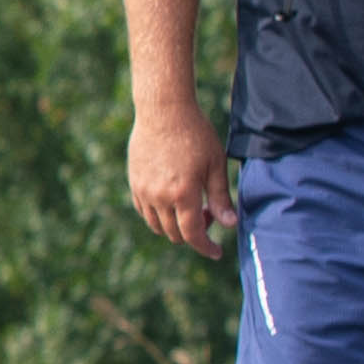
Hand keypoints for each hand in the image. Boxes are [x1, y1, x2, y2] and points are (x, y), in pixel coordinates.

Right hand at [128, 108, 236, 257]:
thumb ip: (220, 197)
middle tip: (208, 214)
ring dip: (175, 225)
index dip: (206, 247)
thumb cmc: (195, 134)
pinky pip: (144, 211)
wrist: (163, 111)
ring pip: (157, 226)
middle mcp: (160, 197)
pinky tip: (171, 199)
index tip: (217, 252)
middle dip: (194, 233)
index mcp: (184, 193)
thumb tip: (230, 225)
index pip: (193, 234)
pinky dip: (159, 215)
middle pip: (175, 234)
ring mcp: (144, 190)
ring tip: (189, 206)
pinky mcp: (134, 183)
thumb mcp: (215, 164)